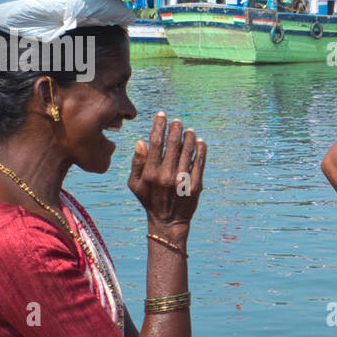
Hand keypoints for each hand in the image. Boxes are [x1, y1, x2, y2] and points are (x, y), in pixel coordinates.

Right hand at [128, 112, 207, 230]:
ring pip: (188, 151)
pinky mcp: (196, 186)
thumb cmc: (149, 200)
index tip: (162, 115)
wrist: (168, 221)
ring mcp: (183, 180)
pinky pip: (200, 163)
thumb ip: (137, 163)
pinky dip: (201, 150)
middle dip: (176, 129)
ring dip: (189, 137)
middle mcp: (167, 175)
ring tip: (189, 130)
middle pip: (173, 144)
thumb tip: (141, 141)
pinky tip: (200, 142)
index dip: (159, 126)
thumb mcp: (135, 184)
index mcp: (151, 173)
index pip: (156, 143)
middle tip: (178, 121)